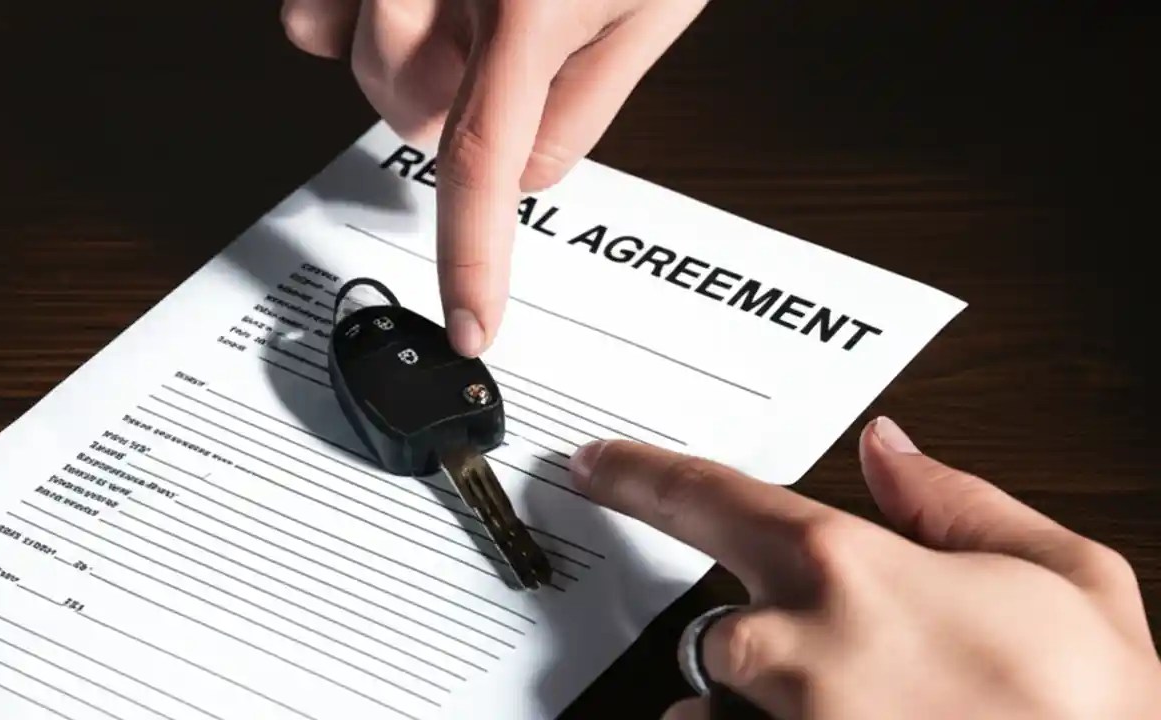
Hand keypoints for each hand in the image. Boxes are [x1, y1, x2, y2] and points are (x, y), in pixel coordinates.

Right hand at [281, 0, 708, 355]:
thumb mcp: (656, 11)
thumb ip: (584, 107)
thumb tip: (520, 174)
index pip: (482, 163)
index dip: (472, 260)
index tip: (474, 324)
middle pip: (409, 115)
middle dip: (461, 121)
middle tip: (511, 80)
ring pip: (358, 64)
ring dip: (413, 73)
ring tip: (470, 25)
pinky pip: (310, 11)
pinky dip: (345, 29)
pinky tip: (396, 14)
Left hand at [570, 417, 1160, 718]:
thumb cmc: (1092, 717)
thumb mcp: (1068, 576)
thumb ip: (959, 500)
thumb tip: (889, 450)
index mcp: (848, 572)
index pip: (706, 497)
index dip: (640, 475)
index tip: (597, 466)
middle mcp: (792, 653)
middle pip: (712, 630)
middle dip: (759, 644)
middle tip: (848, 669)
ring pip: (716, 716)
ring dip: (765, 717)